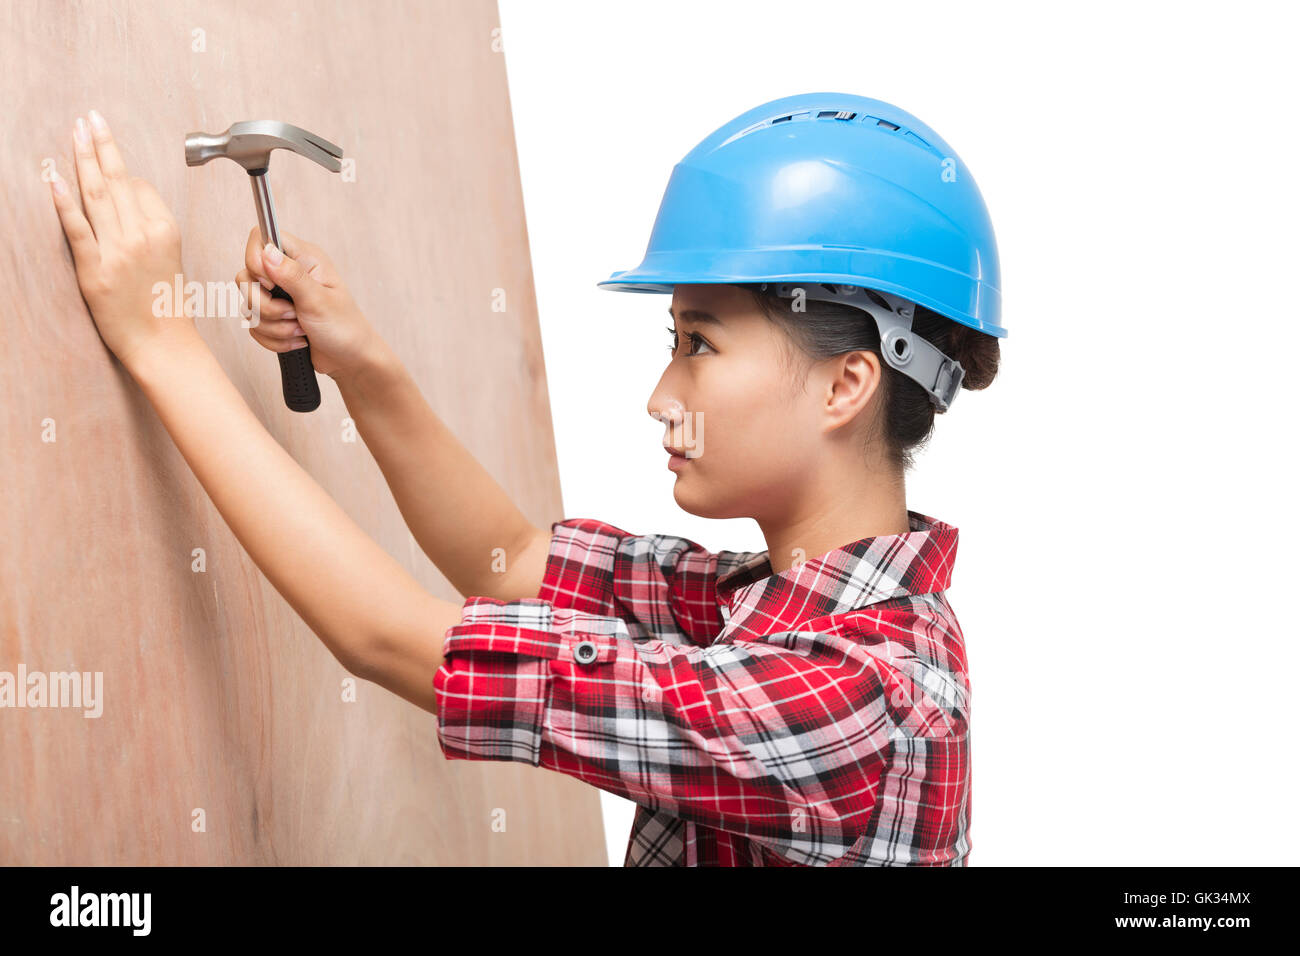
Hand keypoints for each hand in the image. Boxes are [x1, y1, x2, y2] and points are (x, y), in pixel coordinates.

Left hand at [49, 111, 196, 369]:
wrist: (163, 344)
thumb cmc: (167, 305)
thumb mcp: (172, 258)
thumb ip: (151, 227)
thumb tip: (130, 201)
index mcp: (165, 230)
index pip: (140, 187)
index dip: (125, 175)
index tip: (113, 163)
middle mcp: (141, 235)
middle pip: (118, 181)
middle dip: (101, 145)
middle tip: (90, 119)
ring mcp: (117, 252)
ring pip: (97, 196)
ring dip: (83, 160)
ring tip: (75, 134)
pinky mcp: (94, 270)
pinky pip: (77, 229)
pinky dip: (64, 202)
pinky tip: (54, 178)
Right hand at [237, 228, 381, 380]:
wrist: (350, 360)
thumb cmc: (345, 328)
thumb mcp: (319, 300)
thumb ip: (292, 275)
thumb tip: (267, 252)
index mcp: (303, 258)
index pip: (261, 238)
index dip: (256, 261)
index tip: (271, 285)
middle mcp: (288, 272)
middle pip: (246, 277)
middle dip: (266, 306)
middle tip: (294, 314)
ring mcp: (279, 295)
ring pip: (249, 306)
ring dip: (274, 326)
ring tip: (301, 330)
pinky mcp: (274, 316)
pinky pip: (254, 326)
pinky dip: (274, 339)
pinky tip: (297, 340)